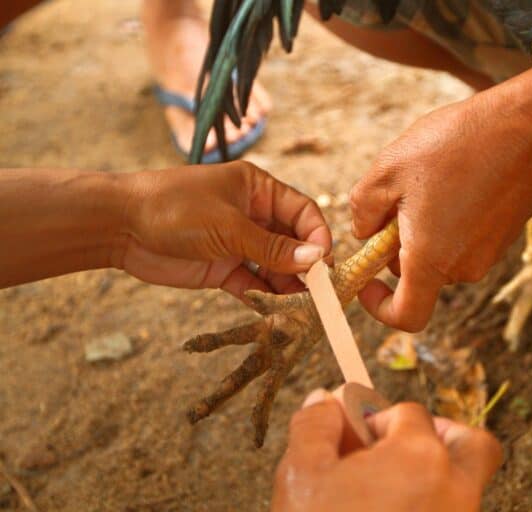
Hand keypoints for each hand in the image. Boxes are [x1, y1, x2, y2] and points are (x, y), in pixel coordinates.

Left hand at [114, 161, 330, 298]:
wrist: (120, 226)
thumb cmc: (174, 208)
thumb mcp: (228, 225)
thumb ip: (272, 246)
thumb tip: (316, 258)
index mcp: (258, 189)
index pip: (302, 212)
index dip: (317, 236)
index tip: (326, 262)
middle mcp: (253, 215)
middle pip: (293, 242)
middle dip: (306, 265)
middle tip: (320, 292)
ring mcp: (238, 242)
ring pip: (275, 266)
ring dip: (289, 285)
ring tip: (302, 307)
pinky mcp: (223, 267)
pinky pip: (254, 283)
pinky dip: (265, 296)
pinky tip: (277, 311)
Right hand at [271, 389, 501, 511]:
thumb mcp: (301, 476)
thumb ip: (315, 427)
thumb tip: (325, 400)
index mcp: (418, 458)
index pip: (410, 413)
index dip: (376, 418)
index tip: (353, 436)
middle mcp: (453, 490)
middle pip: (473, 446)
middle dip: (443, 436)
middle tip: (404, 447)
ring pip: (466, 488)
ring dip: (435, 477)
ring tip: (386, 492)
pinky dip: (430, 510)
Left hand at [350, 90, 531, 330]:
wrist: (527, 124)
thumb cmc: (456, 145)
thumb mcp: (389, 168)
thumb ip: (363, 210)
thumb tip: (365, 231)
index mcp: (432, 260)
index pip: (407, 316)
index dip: (381, 308)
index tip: (370, 282)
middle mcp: (465, 266)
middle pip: (420, 275)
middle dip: (400, 244)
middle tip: (399, 196)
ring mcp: (490, 252)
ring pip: (442, 252)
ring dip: (426, 226)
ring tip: (434, 177)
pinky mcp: (505, 234)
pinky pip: (466, 237)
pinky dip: (452, 217)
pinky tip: (458, 175)